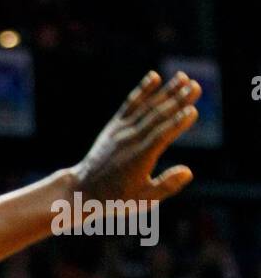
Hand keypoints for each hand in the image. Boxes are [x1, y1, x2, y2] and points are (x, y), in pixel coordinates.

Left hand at [73, 71, 199, 205]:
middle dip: (177, 100)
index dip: (177, 122)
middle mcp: (130, 140)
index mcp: (139, 158)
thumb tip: (189, 171)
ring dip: (166, 91)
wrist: (82, 189)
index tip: (193, 109)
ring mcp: (121, 130)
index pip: (161, 136)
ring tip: (183, 77)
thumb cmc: (116, 199)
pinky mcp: (115, 125)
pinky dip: (143, 90)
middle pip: (157, 116)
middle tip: (196, 86)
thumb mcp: (143, 200)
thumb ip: (166, 186)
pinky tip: (154, 77)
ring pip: (147, 106)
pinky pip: (130, 104)